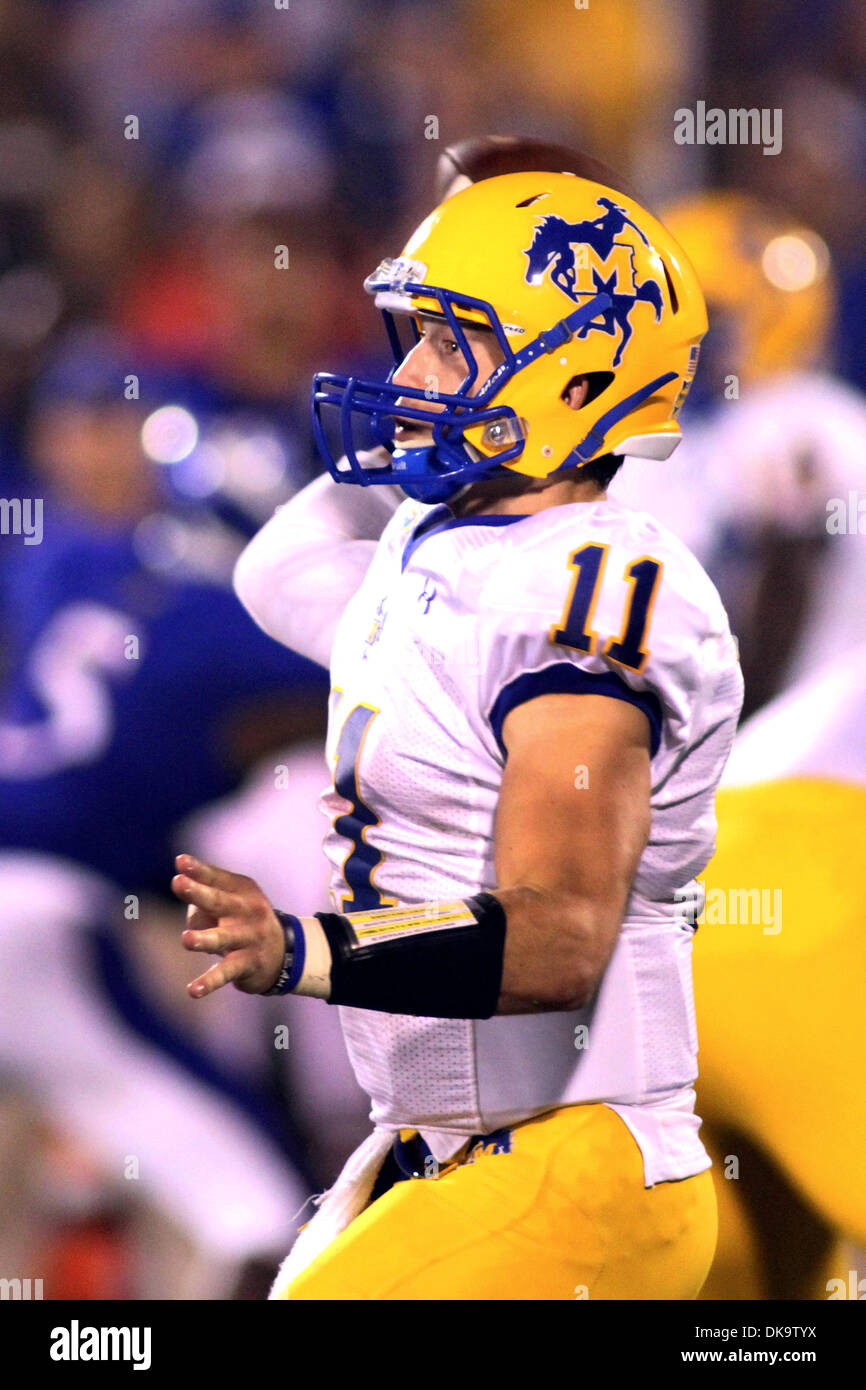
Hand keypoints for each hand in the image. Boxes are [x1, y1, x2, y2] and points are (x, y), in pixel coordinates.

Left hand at [172, 854, 284, 998]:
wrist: (284, 952)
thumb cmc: (243, 921)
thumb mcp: (231, 903)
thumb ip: (203, 901)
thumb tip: (187, 909)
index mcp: (241, 891)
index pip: (217, 878)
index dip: (199, 870)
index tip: (180, 861)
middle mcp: (247, 911)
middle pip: (220, 901)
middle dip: (199, 893)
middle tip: (178, 883)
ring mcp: (248, 938)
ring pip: (223, 938)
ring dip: (205, 939)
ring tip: (186, 939)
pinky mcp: (248, 964)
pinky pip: (226, 973)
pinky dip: (209, 982)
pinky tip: (192, 991)